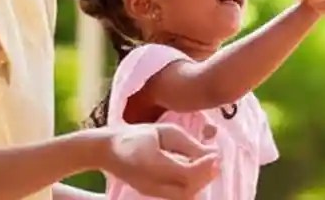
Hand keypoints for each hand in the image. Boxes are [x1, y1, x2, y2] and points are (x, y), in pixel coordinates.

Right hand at [96, 124, 219, 198]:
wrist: (108, 150)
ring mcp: (152, 192)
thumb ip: (188, 144)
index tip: (216, 153)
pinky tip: (193, 170)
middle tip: (215, 159)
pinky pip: (178, 196)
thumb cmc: (136, 135)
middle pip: (188, 191)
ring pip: (185, 196)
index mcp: (152, 164)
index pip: (186, 174)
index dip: (205, 166)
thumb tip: (213, 153)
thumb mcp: (164, 132)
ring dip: (200, 182)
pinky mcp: (153, 194)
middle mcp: (152, 184)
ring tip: (205, 164)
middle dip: (206, 176)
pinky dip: (191, 186)